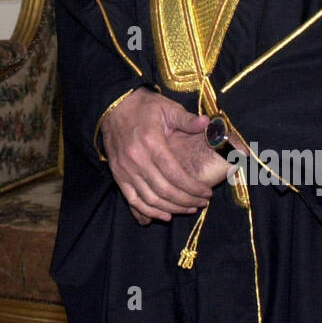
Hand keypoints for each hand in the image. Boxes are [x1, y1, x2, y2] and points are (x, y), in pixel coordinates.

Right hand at [100, 89, 230, 224]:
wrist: (113, 106)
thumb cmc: (144, 107)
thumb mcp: (167, 108)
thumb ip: (187, 119)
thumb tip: (207, 123)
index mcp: (151, 143)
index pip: (175, 174)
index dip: (193, 188)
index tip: (207, 193)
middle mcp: (137, 159)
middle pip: (165, 190)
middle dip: (186, 201)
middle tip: (201, 204)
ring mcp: (125, 169)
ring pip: (150, 199)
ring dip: (171, 209)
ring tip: (187, 209)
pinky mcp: (117, 174)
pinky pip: (132, 200)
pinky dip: (148, 212)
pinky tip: (163, 216)